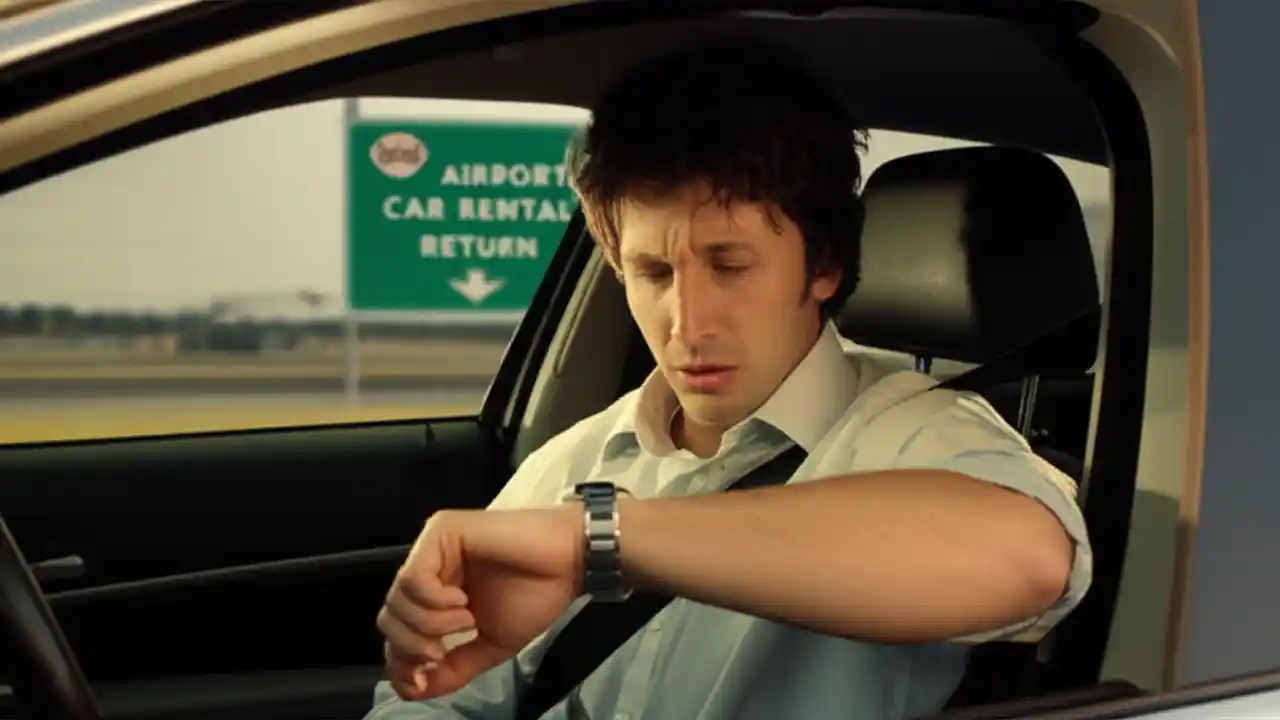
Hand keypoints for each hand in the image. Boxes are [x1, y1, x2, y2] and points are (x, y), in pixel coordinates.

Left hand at [377, 506, 583, 700]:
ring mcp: (432, 546)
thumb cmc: (537, 595)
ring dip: (429, 624)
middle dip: (412, 647)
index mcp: (437, 591)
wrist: (569, 562)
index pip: (397, 629)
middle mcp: (429, 565)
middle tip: (444, 652)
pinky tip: (464, 602)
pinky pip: (414, 578)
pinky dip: (434, 602)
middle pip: (389, 617)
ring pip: (397, 600)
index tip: (425, 681)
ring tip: (467, 621)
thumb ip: (455, 667)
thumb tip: (415, 690)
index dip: (401, 662)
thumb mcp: (490, 644)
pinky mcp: (441, 530)